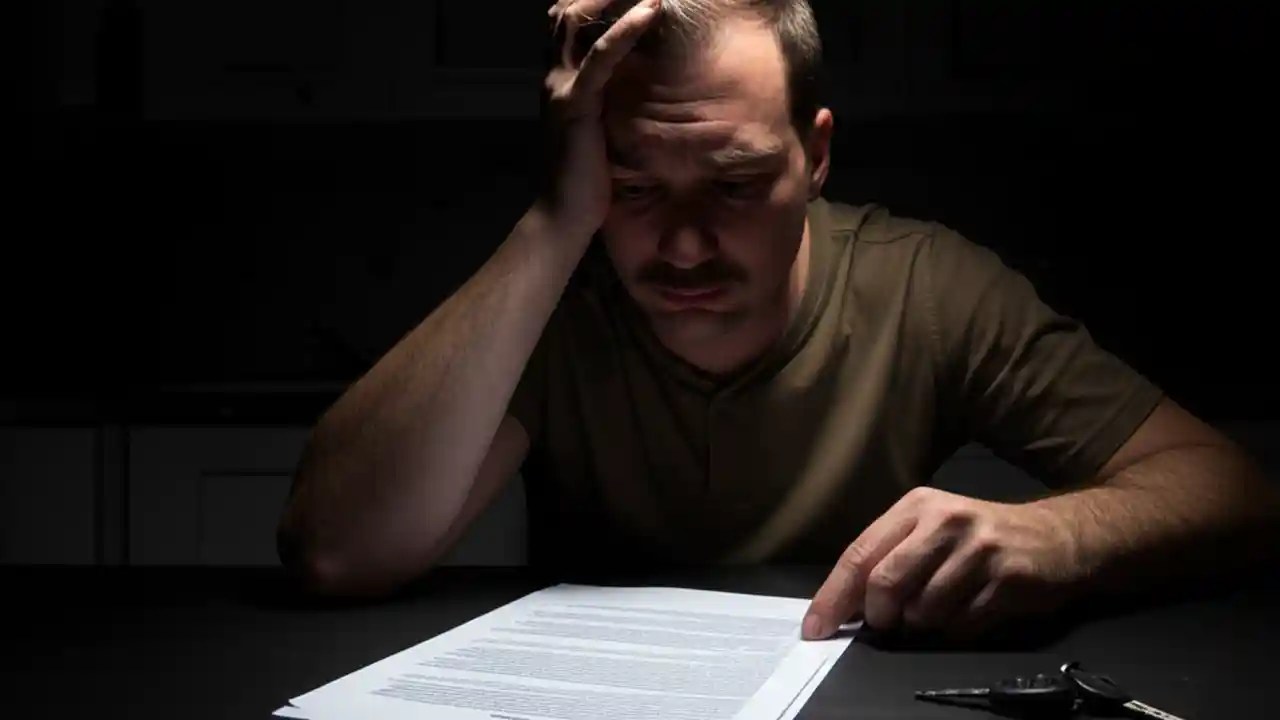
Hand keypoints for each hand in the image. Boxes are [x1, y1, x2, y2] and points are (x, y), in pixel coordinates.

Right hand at [540, 0, 660, 239]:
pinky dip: (625, 31)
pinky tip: (650, 12)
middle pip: (567, 12)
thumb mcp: (598, 130)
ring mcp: (561, 89)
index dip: (591, 2)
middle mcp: (554, 78)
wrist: (563, 215)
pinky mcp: (576, 105)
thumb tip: (636, 90)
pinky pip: (599, 57)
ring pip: (576, 22)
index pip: (567, 25)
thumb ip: (607, 104)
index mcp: (559, 82)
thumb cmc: (586, 180)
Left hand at [802, 487, 1080, 640]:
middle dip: (879, 616)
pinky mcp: (1007, 578)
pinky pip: (962, 624)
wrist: (1057, 537)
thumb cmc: (980, 538)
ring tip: (942, 608)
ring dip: (924, 625)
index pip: (860, 554)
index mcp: (916, 506)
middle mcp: (945, 521)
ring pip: (924, 610)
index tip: (816, 628)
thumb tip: (845, 606)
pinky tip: (970, 611)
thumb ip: (889, 558)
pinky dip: (957, 629)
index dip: (833, 596)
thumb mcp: (931, 531)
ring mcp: (978, 549)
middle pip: (886, 582)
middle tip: (886, 625)